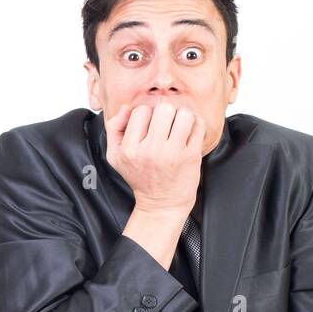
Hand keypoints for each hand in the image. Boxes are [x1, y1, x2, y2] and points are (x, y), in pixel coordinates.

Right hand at [105, 102, 204, 216]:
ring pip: (184, 114)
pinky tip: (189, 133)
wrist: (161, 204)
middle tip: (166, 124)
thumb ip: (114, 129)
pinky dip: (196, 124)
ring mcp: (173, 154)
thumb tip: (126, 107)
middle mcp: (150, 151)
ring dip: (183, 116)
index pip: (141, 111)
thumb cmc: (140, 178)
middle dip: (166, 113)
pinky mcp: (191, 157)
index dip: (147, 114)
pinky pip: (198, 125)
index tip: (150, 126)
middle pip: (163, 109)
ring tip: (179, 126)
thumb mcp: (115, 157)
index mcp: (130, 149)